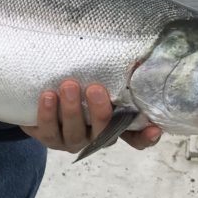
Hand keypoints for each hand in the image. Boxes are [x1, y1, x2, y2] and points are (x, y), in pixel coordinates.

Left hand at [21, 80, 161, 153]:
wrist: (42, 94)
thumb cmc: (79, 86)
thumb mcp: (99, 82)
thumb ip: (115, 77)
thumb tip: (137, 57)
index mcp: (113, 125)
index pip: (136, 138)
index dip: (146, 137)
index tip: (154, 128)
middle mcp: (95, 137)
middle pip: (103, 132)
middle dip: (100, 112)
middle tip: (95, 89)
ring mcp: (71, 140)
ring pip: (74, 133)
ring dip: (72, 110)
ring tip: (68, 86)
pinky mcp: (48, 138)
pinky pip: (48, 131)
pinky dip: (47, 114)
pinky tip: (47, 96)